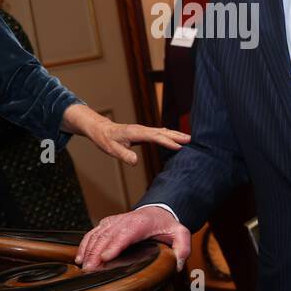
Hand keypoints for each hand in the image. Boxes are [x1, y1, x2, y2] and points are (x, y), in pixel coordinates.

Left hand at [61, 103, 188, 165]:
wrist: (100, 128)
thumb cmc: (105, 139)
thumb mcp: (111, 148)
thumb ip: (124, 154)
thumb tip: (135, 161)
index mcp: (136, 132)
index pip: (155, 137)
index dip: (167, 142)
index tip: (179, 147)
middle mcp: (142, 129)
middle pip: (163, 132)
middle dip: (176, 136)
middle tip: (190, 140)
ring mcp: (143, 130)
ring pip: (162, 131)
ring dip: (175, 134)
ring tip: (188, 138)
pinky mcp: (144, 132)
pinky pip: (159, 132)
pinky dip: (169, 134)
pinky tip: (175, 136)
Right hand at [75, 206, 191, 272]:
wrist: (157, 211)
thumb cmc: (167, 225)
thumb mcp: (181, 234)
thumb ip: (183, 248)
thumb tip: (178, 265)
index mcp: (141, 224)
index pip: (125, 235)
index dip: (114, 246)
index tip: (105, 258)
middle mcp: (124, 221)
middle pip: (107, 237)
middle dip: (97, 253)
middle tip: (90, 270)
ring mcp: (113, 222)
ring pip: (97, 235)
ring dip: (88, 250)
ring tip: (83, 266)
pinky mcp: (106, 224)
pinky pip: (92, 233)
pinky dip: (85, 245)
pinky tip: (80, 257)